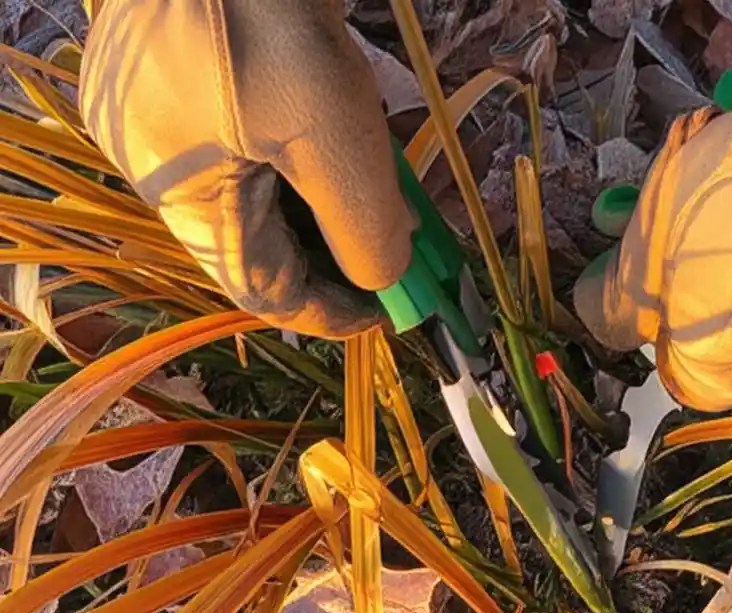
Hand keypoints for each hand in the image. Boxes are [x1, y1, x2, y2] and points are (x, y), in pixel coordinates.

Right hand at [80, 0, 414, 338]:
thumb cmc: (265, 23)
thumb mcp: (331, 136)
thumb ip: (363, 227)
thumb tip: (387, 282)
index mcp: (181, 194)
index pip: (260, 289)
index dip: (333, 313)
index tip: (395, 314)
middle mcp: (168, 163)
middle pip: (263, 243)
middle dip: (343, 257)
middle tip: (413, 259)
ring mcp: (180, 114)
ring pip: (267, 194)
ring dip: (336, 209)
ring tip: (401, 212)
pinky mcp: (202, 74)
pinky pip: (262, 146)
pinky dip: (316, 163)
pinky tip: (362, 156)